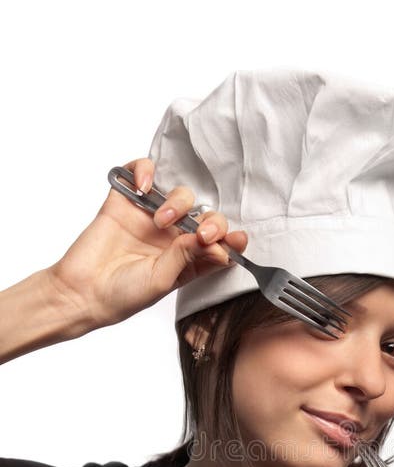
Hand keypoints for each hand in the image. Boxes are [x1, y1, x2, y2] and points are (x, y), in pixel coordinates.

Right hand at [48, 157, 248, 328]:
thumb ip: (187, 258)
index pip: (218, 244)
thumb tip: (218, 245)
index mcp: (188, 261)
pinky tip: (143, 186)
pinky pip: (142, 171)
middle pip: (206, 217)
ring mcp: (151, 217)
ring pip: (180, 194)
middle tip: (203, 233)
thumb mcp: (162, 281)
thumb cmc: (122, 295)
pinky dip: (145, 170)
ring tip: (161, 220)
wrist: (82, 292)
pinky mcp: (126, 201)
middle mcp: (174, 237)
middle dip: (212, 222)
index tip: (238, 240)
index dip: (231, 240)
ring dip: (178, 202)